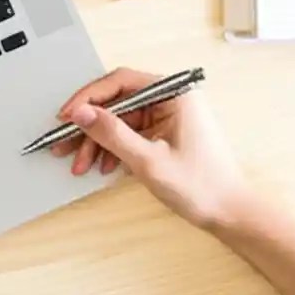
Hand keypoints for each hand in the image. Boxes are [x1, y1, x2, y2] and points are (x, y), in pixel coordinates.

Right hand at [53, 68, 249, 227]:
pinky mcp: (165, 133)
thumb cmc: (201, 186)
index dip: (88, 97)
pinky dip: (114, 149)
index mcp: (174, 93)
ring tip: (80, 164)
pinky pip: (131, 134)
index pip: (121, 81)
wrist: (230, 213)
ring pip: (120, 121)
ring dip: (98, 142)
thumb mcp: (148, 160)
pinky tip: (103, 166)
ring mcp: (168, 116)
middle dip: (90, 126)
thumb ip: (112, 133)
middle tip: (64, 144)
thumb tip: (81, 113)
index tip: (67, 116)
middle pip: (117, 102)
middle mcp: (171, 99)